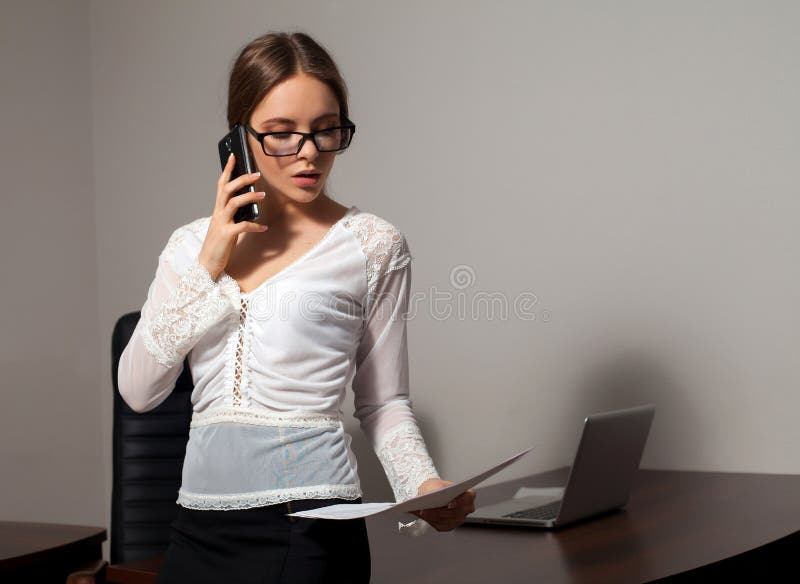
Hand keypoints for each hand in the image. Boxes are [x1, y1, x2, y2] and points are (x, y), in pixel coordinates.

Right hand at [198, 153, 267, 279]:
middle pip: (228, 189)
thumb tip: (250, 205)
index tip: (234, 156)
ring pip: (234, 203)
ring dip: (250, 197)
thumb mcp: (227, 225)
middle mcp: (218, 213)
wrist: (207, 263)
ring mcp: (221, 223)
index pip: (221, 184)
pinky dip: (255, 226)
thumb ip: (235, 214)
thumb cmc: (219, 244)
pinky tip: (264, 228)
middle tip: (257, 174)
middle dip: (242, 179)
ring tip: (263, 195)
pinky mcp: (227, 235)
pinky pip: (243, 226)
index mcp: (218, 209)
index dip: (227, 170)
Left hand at [409, 477, 475, 531]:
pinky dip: (430, 520)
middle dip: (440, 512)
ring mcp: (459, 519)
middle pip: (455, 513)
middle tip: (427, 509)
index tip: (450, 504)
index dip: (460, 502)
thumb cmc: (437, 486)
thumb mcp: (438, 483)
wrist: (433, 492)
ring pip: (447, 521)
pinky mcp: (449, 526)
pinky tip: (422, 515)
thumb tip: (433, 496)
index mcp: (468, 495)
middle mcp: (466, 509)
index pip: (468, 498)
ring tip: (421, 512)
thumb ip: (438, 489)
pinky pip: (441, 525)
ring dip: (433, 517)